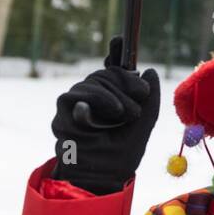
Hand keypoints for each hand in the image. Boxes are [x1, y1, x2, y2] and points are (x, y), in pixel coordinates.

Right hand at [51, 36, 159, 193]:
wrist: (105, 175)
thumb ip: (150, 98)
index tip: (120, 39)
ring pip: (94, 82)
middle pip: (107, 73)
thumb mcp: (145, 123)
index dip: (116, 53)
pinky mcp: (63, 113)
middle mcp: (93, 96)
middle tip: (139, 99)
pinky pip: (78, 97)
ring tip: (123, 117)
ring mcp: (77, 102)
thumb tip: (148, 70)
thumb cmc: (123, 152)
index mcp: (113, 97)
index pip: (113, 69)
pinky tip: (90, 115)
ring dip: (113, 99)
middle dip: (127, 82)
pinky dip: (91, 106)